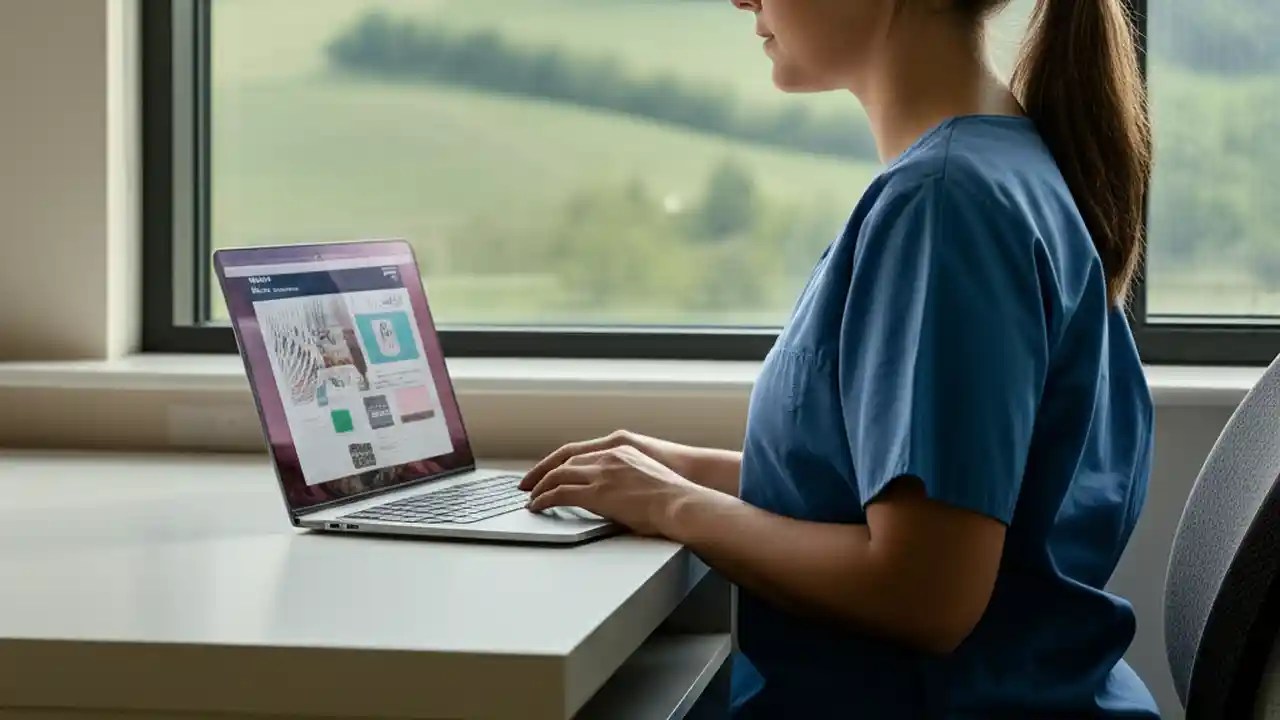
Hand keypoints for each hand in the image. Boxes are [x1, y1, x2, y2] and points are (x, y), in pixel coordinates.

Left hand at [521, 430, 741, 496]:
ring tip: (529, 497)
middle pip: (564, 459)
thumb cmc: (674, 498)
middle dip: (543, 471)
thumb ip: (627, 479)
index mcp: (621, 449)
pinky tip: (537, 506)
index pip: (580, 451)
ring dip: (540, 486)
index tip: (548, 469)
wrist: (683, 504)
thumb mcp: (648, 477)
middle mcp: (609, 456)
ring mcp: (602, 473)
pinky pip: (561, 493)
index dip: (559, 461)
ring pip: (559, 474)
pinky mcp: (598, 492)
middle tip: (527, 483)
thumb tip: (617, 496)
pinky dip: (544, 499)